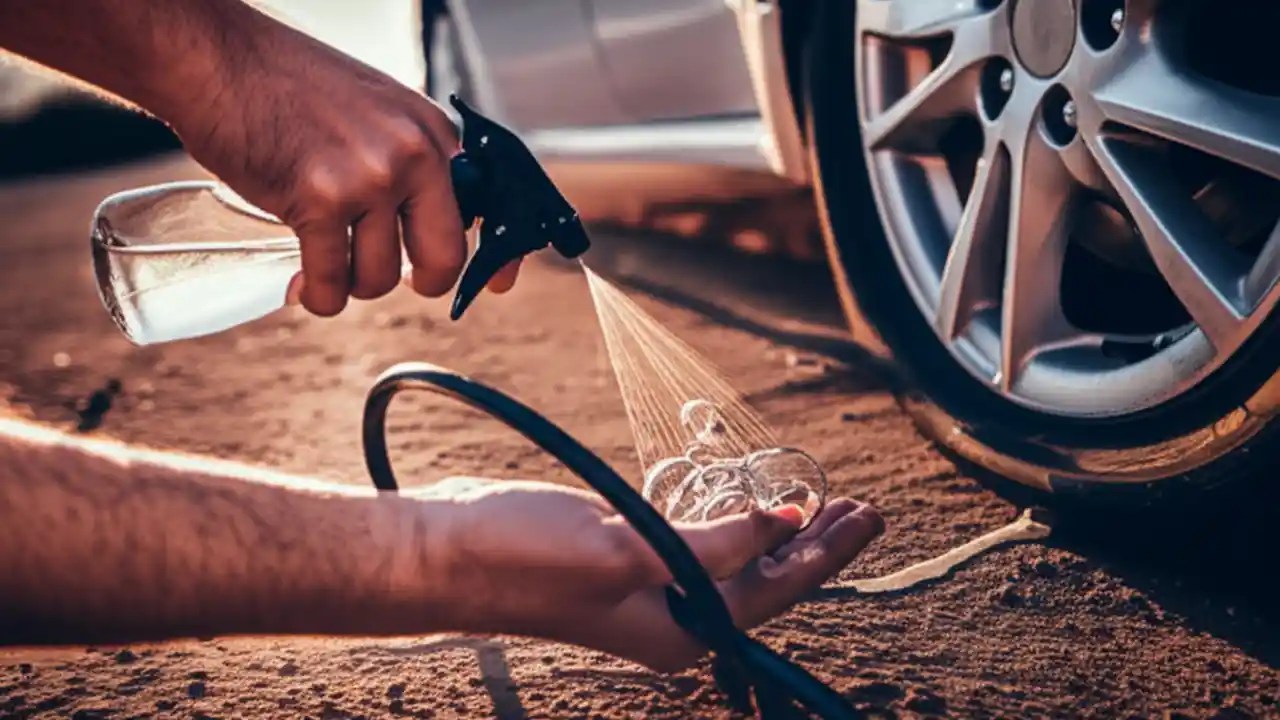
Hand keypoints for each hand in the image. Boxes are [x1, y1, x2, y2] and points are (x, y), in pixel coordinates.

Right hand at [164, 15, 519, 316]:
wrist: (219, 59)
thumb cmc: (286, 85)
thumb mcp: (375, 109)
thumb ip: (408, 156)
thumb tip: (429, 220)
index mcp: (430, 131)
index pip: (487, 203)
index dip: (494, 256)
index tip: (494, 285)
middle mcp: (411, 153)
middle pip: (445, 256)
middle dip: (424, 284)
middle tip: (399, 281)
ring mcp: (368, 177)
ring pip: (380, 278)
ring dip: (351, 283)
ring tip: (328, 259)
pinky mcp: (319, 201)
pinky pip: (331, 282)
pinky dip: (316, 295)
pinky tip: (301, 285)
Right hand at [423, 478, 883, 671]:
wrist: (443, 551)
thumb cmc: (523, 557)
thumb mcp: (627, 549)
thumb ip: (713, 544)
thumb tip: (786, 522)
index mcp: (680, 627)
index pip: (777, 589)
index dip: (827, 551)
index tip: (868, 516)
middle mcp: (670, 615)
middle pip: (765, 578)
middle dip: (815, 542)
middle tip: (863, 507)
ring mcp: (646, 587)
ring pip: (734, 558)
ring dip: (777, 527)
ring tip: (819, 500)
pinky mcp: (622, 555)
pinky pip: (695, 540)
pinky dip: (729, 520)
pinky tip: (745, 503)